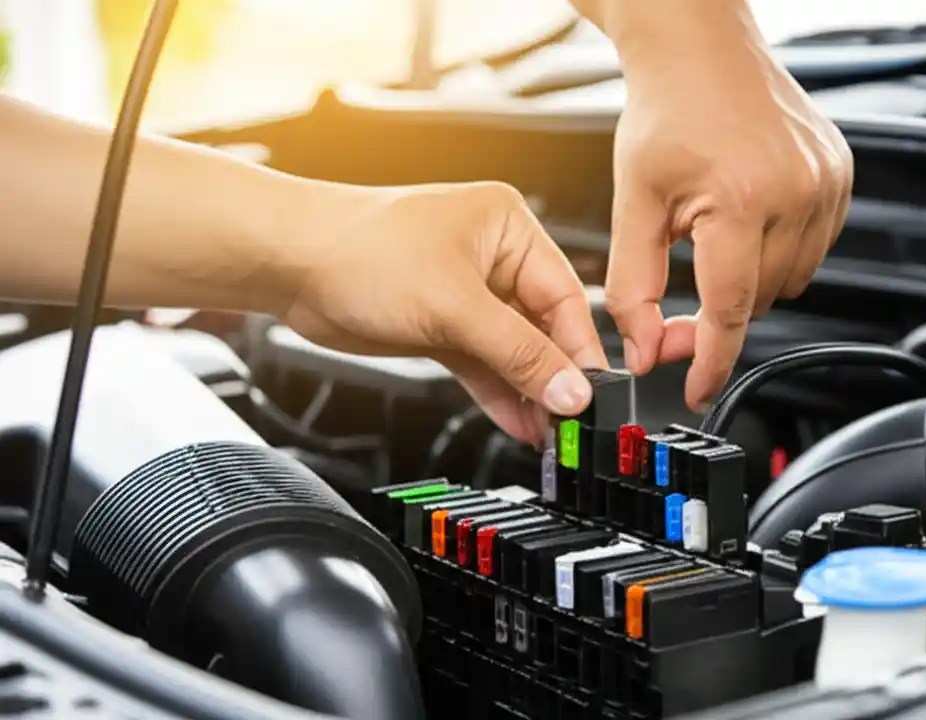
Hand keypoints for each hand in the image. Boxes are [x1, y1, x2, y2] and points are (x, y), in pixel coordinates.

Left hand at [280, 181, 606, 445]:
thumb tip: (568, 387)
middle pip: (542, 327)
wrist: (290, 263)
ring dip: (528, 392)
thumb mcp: (454, 306)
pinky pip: (483, 365)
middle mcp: (493, 257)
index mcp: (508, 227)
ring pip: (512, 352)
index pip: (563, 295)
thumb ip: (517, 353)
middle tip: (570, 420)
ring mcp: (466, 293)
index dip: (578, 349)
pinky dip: (498, 393)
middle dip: (554, 376)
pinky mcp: (441, 325)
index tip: (590, 393)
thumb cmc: (360, 250)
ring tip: (547, 432)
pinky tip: (518, 421)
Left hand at [598, 2, 853, 409]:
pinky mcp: (840, 175)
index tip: (696, 389)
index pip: (729, 310)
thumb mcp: (634, 203)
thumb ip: (634, 286)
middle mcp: (795, 192)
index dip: (710, 360)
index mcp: (742, 200)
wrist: (702, 48)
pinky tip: (750, 218)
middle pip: (760, 299)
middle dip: (719, 310)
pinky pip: (815, 247)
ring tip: (717, 234)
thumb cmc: (666, 112)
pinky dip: (782, 249)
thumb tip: (644, 348)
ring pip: (791, 279)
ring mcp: (825, 182)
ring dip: (753, 278)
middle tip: (681, 294)